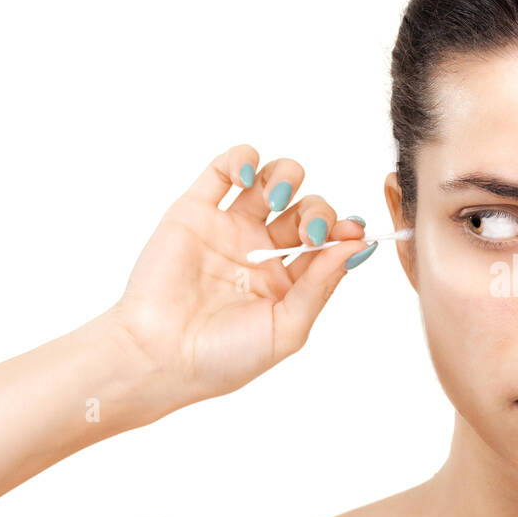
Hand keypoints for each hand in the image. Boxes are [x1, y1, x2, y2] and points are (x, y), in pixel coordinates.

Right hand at [104, 143, 370, 411]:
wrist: (160, 357)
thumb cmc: (223, 357)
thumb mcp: (287, 329)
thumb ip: (321, 285)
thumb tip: (357, 247)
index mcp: (289, 280)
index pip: (329, 242)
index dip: (345, 232)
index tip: (354, 234)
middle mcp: (263, 251)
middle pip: (308, 208)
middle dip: (319, 212)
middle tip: (309, 234)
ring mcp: (230, 228)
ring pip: (272, 180)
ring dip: (287, 177)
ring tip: (276, 201)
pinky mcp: (195, 211)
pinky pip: (223, 170)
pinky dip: (243, 159)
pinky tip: (248, 176)